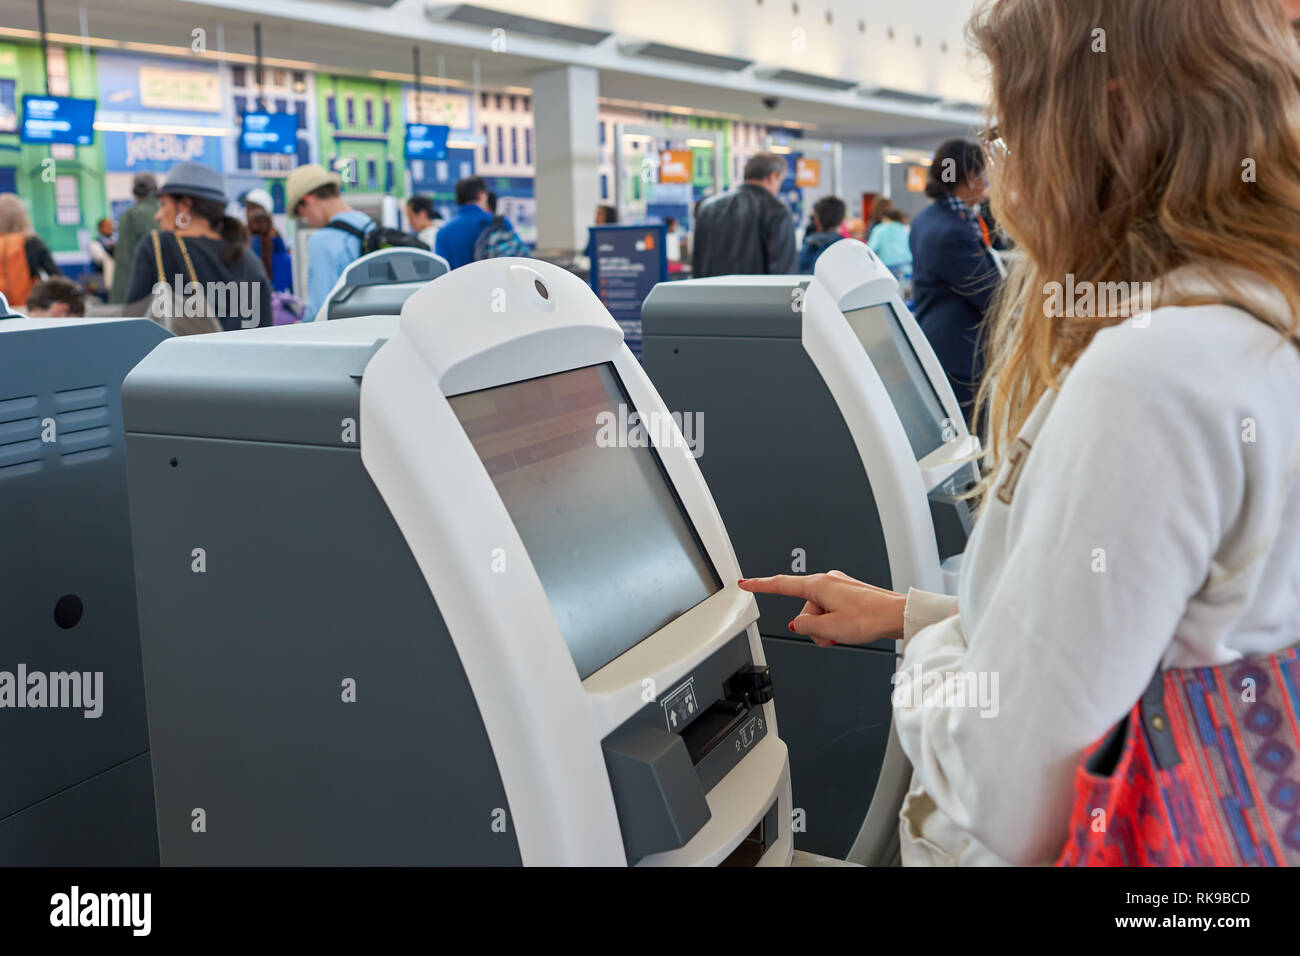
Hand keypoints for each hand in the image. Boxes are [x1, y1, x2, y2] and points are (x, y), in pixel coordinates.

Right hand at [738, 571, 906, 646]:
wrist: (897, 614)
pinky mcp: (848, 594)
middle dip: (813, 625)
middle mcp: (827, 581)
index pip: (781, 584)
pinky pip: (831, 611)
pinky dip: (836, 623)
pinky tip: (850, 628)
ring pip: (818, 612)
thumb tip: (797, 624)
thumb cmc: (870, 617)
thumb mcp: (829, 629)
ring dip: (827, 627)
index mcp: (818, 585)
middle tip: (831, 634)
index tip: (746, 583)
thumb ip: (805, 626)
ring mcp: (839, 586)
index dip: (760, 585)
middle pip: (804, 608)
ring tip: (845, 632)